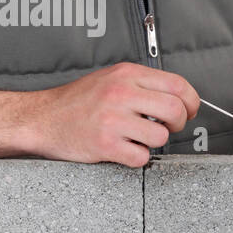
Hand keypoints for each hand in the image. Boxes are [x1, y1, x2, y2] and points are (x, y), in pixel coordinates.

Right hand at [27, 62, 200, 167]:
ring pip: (161, 137)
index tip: (190, 110)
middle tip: (167, 127)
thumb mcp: (109, 78)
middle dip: (178, 124)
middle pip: (175, 110)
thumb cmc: (75, 102)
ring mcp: (113, 119)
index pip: (177, 85)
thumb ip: (141, 84)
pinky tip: (124, 149)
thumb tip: (177, 96)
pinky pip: (141, 157)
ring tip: (138, 137)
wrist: (42, 119)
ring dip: (154, 142)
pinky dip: (137, 157)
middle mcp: (120, 94)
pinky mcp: (105, 144)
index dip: (191, 101)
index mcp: (126, 74)